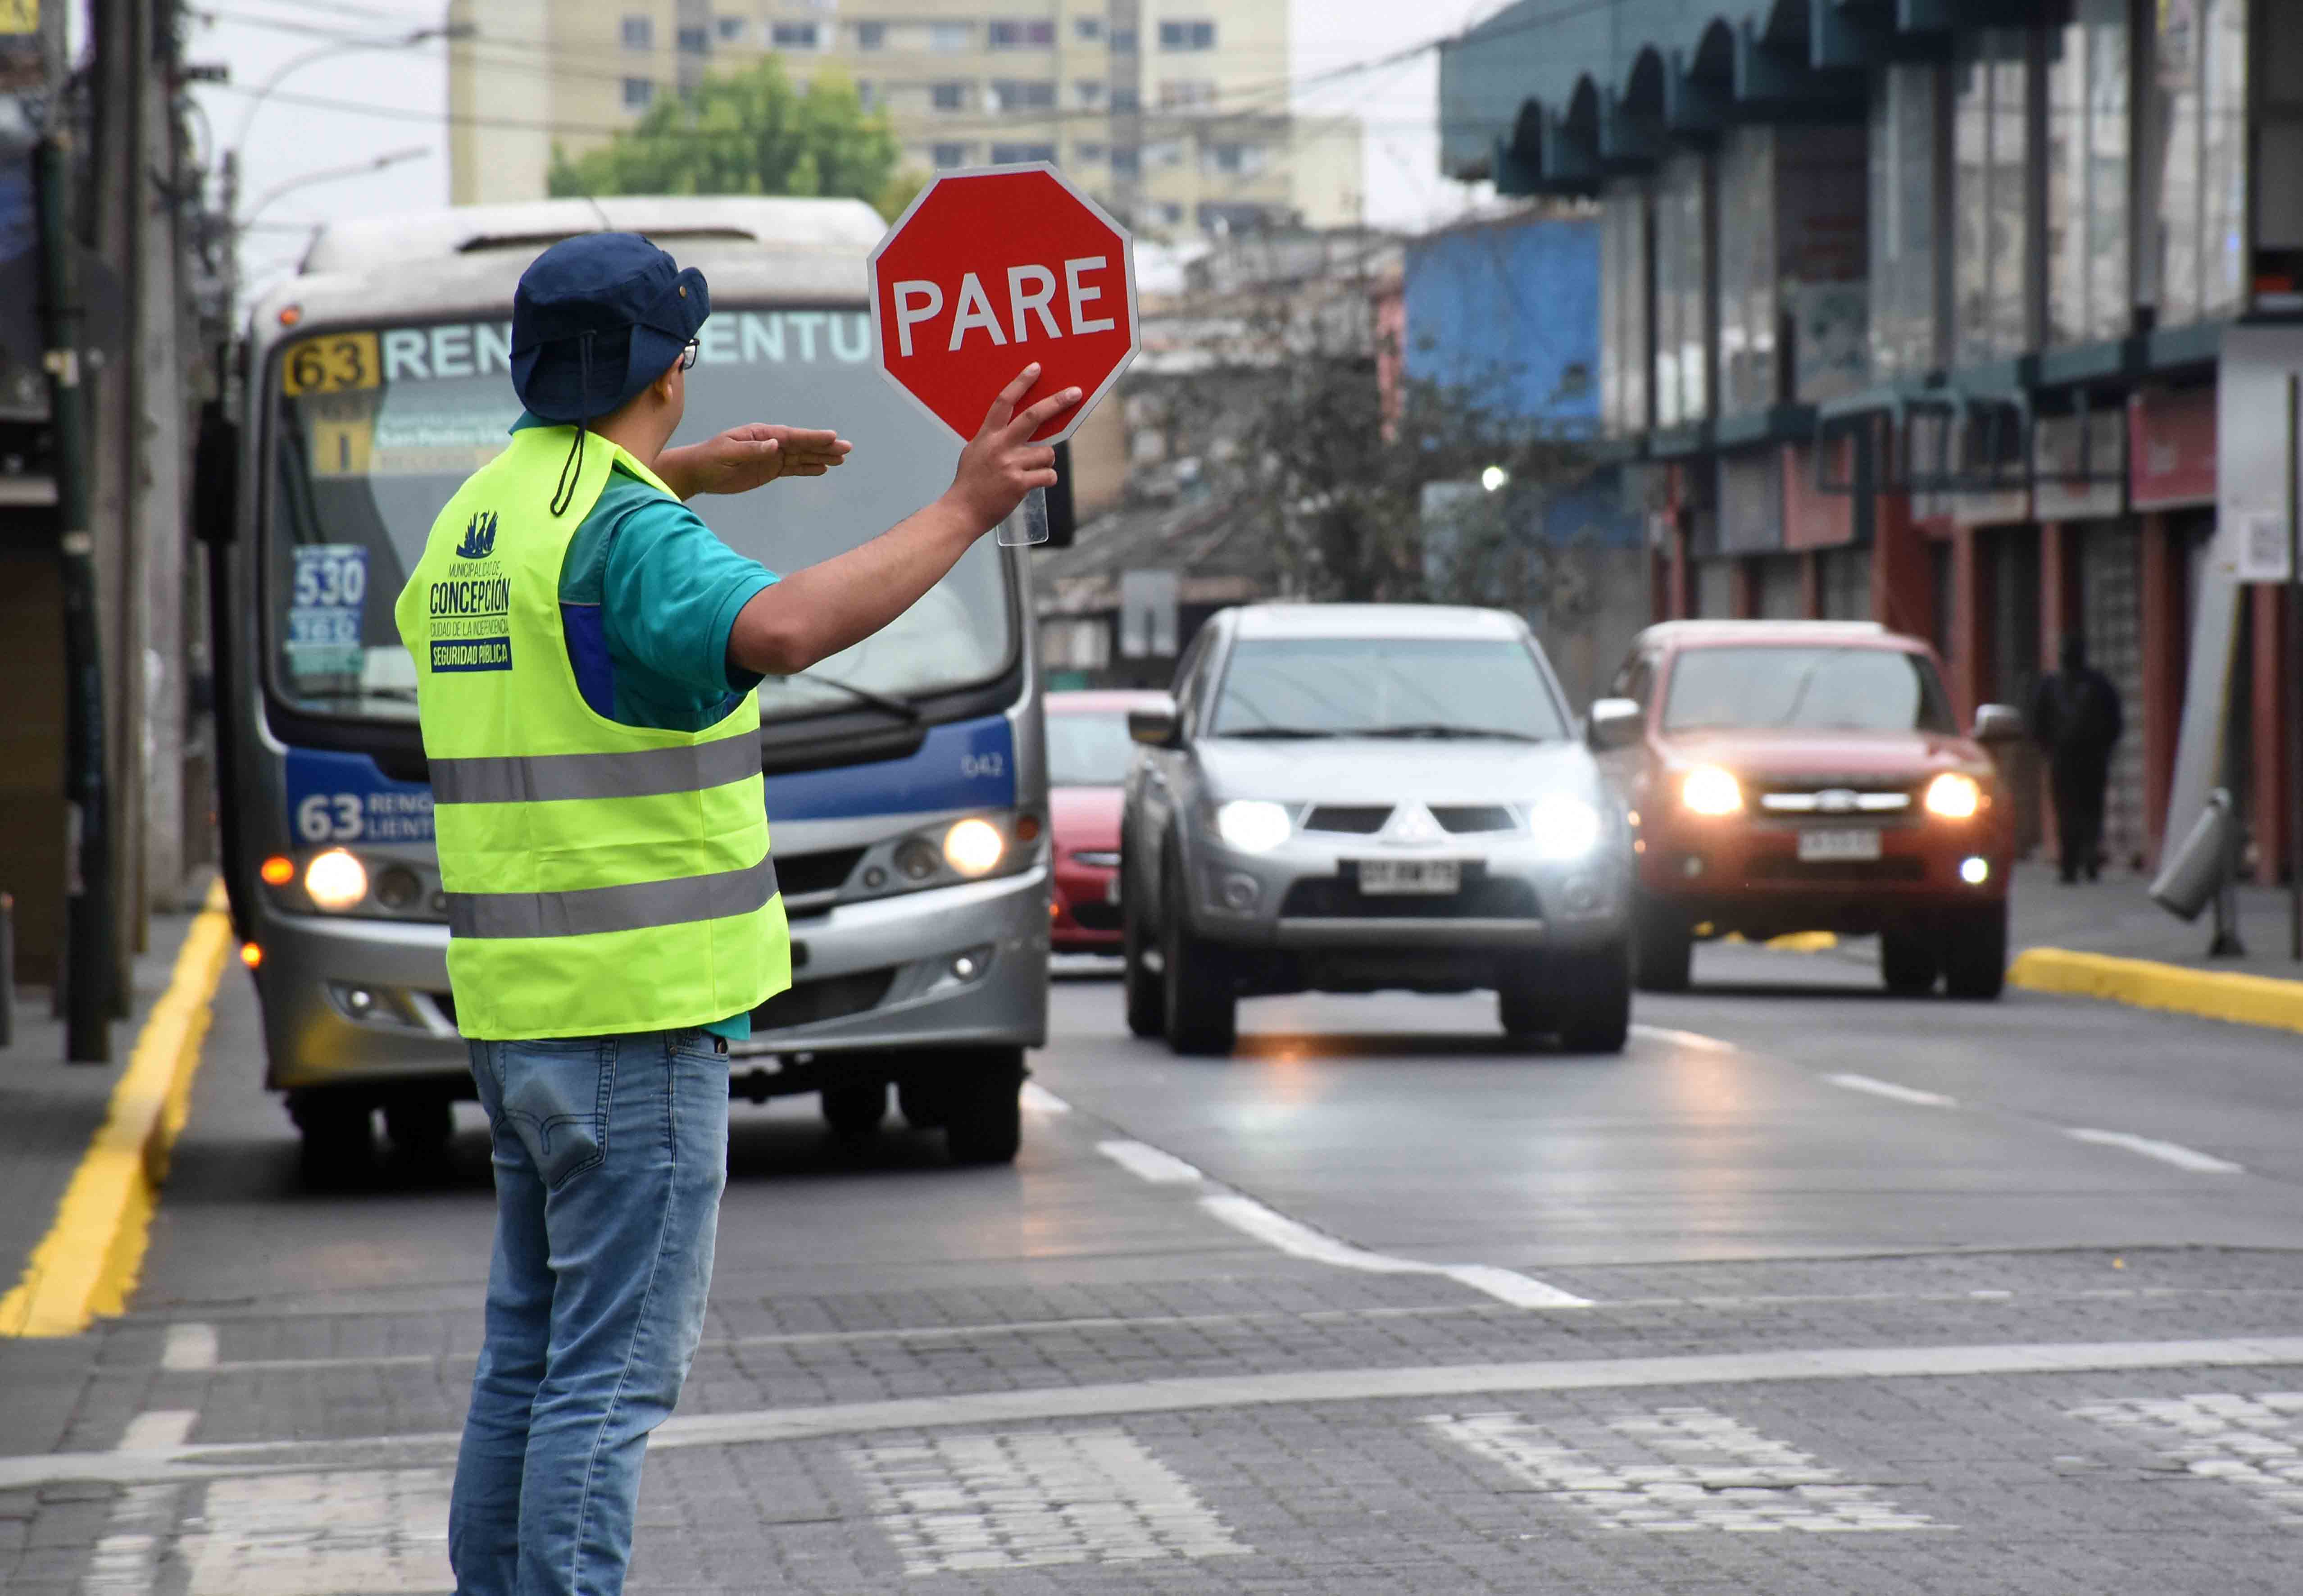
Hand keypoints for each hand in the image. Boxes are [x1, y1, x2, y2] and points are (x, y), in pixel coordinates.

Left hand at [658, 424, 851, 498]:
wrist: (697, 472)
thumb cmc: (709, 458)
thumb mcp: (728, 453)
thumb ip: (752, 450)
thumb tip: (776, 445)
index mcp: (760, 434)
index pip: (791, 436)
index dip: (812, 437)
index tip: (831, 437)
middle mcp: (769, 442)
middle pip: (802, 444)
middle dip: (825, 446)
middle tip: (847, 447)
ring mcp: (771, 456)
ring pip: (801, 456)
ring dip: (821, 457)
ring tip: (842, 459)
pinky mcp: (769, 470)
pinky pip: (793, 469)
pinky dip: (808, 469)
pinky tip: (823, 469)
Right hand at [942, 363, 1081, 532]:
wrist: (962, 511)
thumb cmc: (970, 482)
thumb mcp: (975, 451)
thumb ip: (993, 437)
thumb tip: (1013, 427)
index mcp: (987, 435)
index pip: (1004, 401)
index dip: (1021, 383)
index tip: (1036, 368)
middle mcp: (999, 446)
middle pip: (1033, 416)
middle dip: (1057, 402)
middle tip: (1075, 392)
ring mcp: (1010, 464)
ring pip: (1047, 453)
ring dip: (1045, 461)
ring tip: (1030, 471)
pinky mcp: (1019, 483)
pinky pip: (1048, 475)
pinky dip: (1047, 479)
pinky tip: (1035, 484)